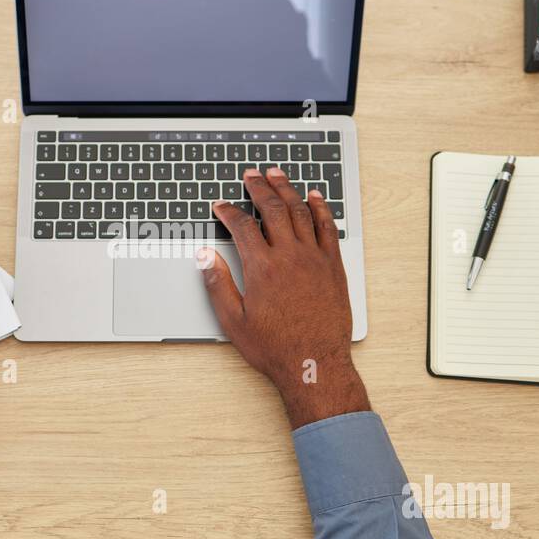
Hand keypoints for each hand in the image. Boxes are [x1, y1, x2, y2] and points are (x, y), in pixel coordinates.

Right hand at [202, 167, 370, 429]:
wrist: (315, 363)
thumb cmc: (275, 347)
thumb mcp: (234, 320)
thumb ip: (217, 283)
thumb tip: (205, 256)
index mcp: (262, 268)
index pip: (241, 227)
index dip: (228, 212)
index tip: (220, 206)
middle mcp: (289, 256)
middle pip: (272, 209)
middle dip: (259, 188)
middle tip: (251, 174)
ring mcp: (314, 258)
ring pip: (300, 211)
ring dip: (287, 189)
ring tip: (277, 174)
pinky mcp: (333, 266)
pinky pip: (327, 227)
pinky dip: (320, 208)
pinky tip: (314, 196)